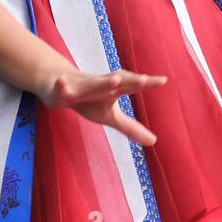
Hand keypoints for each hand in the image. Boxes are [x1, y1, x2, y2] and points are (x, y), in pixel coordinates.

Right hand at [38, 67, 168, 145]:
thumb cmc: (89, 100)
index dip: (147, 83)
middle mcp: (98, 84)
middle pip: (115, 82)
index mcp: (111, 91)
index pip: (131, 86)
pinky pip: (61, 87)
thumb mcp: (110, 116)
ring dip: (102, 82)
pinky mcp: (61, 88)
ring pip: (92, 83)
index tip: (164, 80)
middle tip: (144, 79)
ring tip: (116, 79)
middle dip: (129, 80)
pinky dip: (63, 85)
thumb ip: (131, 127)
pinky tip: (63, 83)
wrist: (57, 83)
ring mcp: (79, 85)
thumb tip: (154, 142)